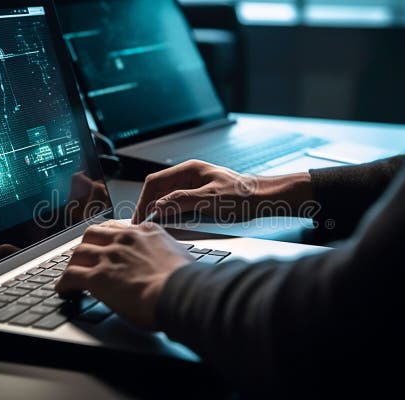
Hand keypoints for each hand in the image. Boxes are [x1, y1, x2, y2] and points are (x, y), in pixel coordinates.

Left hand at [55, 220, 194, 329]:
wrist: (181, 292)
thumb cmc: (186, 281)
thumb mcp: (181, 255)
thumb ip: (168, 254)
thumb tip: (170, 264)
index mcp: (146, 232)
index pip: (119, 228)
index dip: (108, 237)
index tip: (106, 244)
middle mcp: (125, 239)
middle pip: (93, 234)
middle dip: (86, 245)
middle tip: (84, 256)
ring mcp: (109, 256)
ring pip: (79, 252)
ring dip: (73, 263)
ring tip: (71, 274)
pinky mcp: (98, 277)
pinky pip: (71, 276)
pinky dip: (64, 283)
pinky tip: (64, 290)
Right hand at [133, 160, 313, 223]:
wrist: (266, 199)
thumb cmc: (244, 196)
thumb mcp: (211, 199)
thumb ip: (183, 201)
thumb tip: (159, 206)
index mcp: (189, 170)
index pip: (155, 182)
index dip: (143, 200)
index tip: (138, 218)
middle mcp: (190, 176)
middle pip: (158, 190)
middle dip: (147, 206)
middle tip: (141, 225)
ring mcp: (194, 186)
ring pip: (167, 197)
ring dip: (158, 211)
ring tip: (152, 227)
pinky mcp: (200, 196)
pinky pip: (178, 204)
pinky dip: (170, 214)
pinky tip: (170, 224)